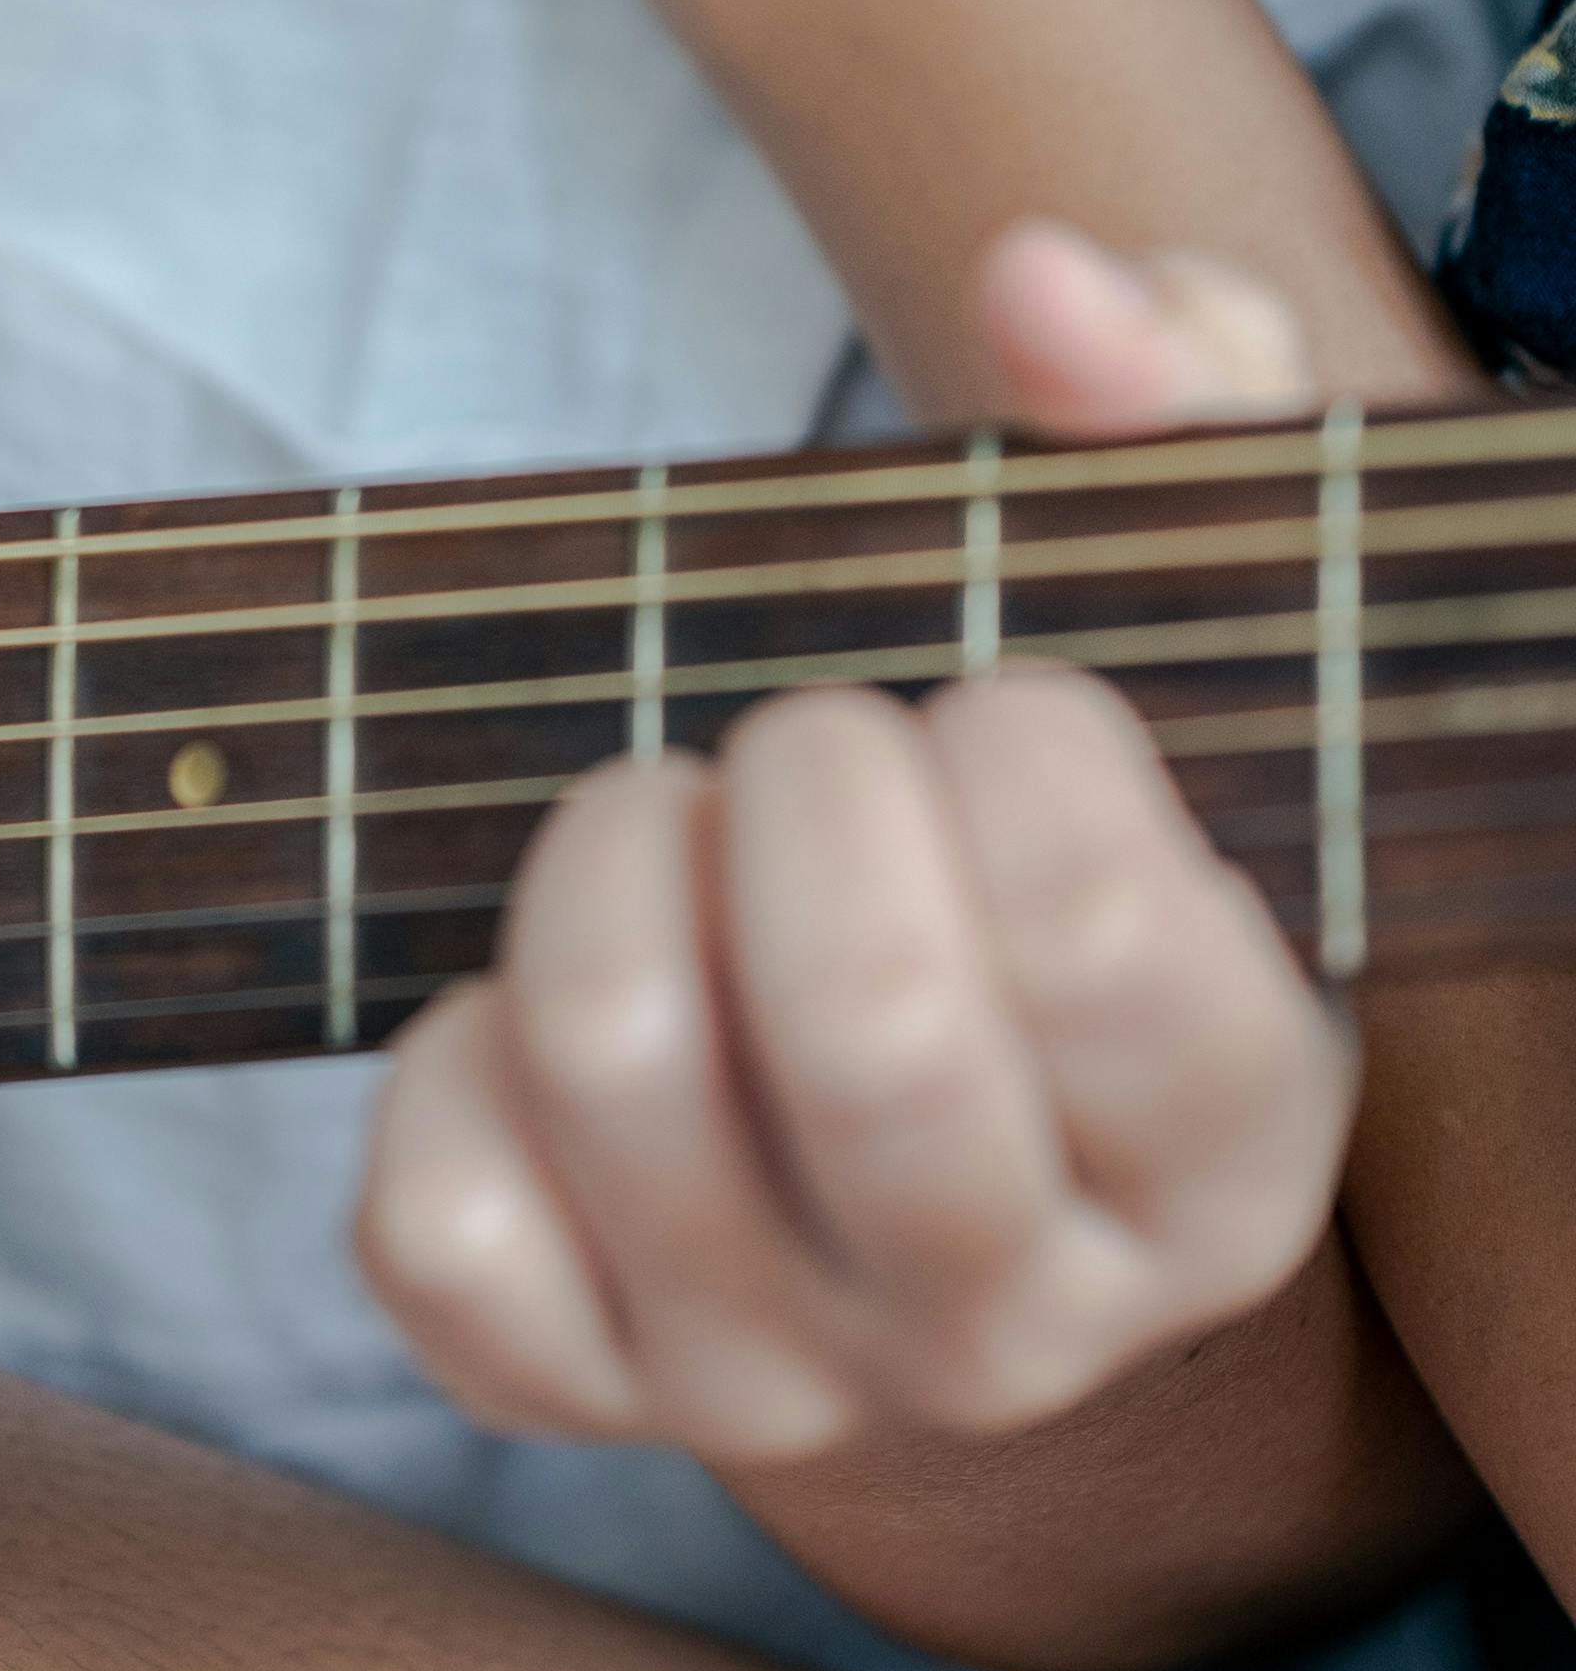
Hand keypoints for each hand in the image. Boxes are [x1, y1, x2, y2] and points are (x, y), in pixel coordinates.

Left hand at [355, 228, 1428, 1475]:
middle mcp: (1025, 1323)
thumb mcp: (1200, 626)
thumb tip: (1044, 289)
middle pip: (871, 1040)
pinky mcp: (575, 1380)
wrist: (956, 1119)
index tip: (1000, 692)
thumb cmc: (1071, 816)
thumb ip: (1188, 407)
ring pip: (624, 1086)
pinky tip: (536, 975)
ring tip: (670, 794)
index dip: (1022, 743)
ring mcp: (790, 1382)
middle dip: (800, 781)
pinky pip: (443, 1229)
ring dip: (607, 852)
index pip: (1113, 946)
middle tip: (810, 728)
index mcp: (1227, 1159)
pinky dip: (449, 1045)